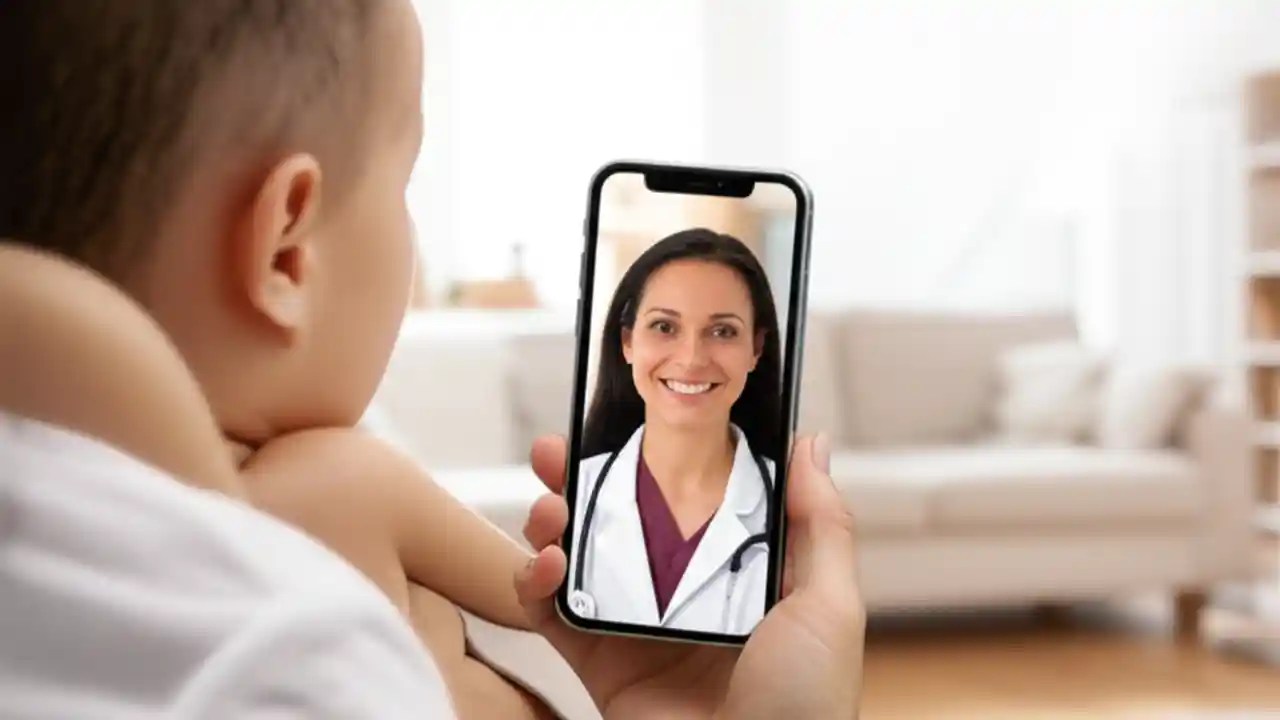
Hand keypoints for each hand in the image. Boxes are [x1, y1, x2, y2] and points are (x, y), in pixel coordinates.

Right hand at [515, 434, 864, 719]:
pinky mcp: (600, 666)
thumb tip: (810, 441)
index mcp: (738, 574)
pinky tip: (543, 563)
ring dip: (553, 523)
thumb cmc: (808, 705)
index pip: (690, 500)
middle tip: (557, 450)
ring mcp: (637, 629)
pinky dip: (532, 584)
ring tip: (549, 507)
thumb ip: (820, 521)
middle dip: (585, 481)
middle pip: (622, 522)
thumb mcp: (829, 605)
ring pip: (579, 560)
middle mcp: (683, 596)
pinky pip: (552, 617)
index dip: (657, 461)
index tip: (632, 422)